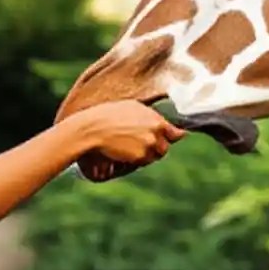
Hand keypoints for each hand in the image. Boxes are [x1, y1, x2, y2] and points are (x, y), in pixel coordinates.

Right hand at [67, 100, 185, 163]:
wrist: (93, 129)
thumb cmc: (110, 114)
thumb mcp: (133, 107)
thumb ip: (151, 116)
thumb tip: (163, 122)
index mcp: (156, 120)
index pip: (175, 133)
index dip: (175, 137)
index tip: (175, 138)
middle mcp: (156, 134)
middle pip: (164, 148)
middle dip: (156, 147)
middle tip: (141, 143)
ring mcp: (148, 146)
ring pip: (153, 156)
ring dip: (146, 154)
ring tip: (130, 146)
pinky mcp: (139, 158)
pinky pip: (142, 162)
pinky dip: (136, 160)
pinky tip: (124, 152)